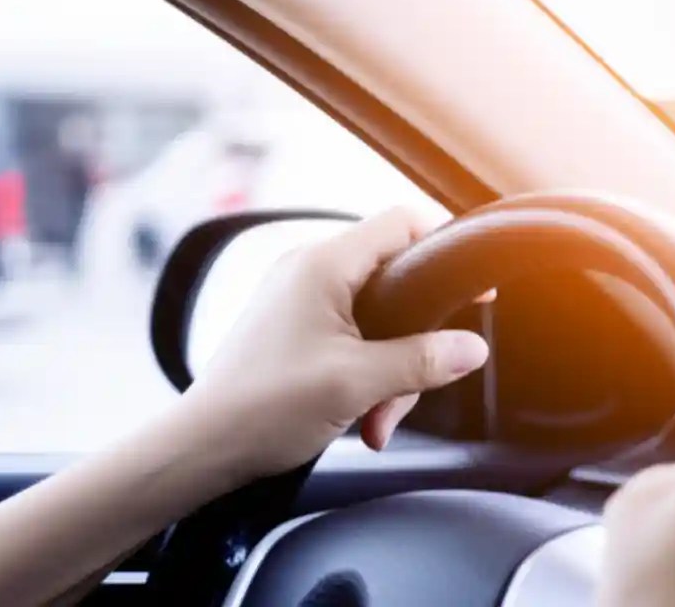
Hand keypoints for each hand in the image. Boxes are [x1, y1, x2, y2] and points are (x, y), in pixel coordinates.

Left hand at [181, 207, 488, 481]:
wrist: (200, 449)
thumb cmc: (261, 409)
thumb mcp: (356, 385)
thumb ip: (421, 361)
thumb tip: (472, 349)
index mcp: (322, 265)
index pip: (401, 224)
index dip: (443, 250)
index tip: (473, 292)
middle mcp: (309, 271)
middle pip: (396, 285)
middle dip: (412, 346)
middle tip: (408, 392)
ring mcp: (299, 299)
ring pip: (377, 322)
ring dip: (390, 374)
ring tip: (376, 421)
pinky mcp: (294, 328)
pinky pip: (352, 339)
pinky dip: (366, 377)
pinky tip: (361, 417)